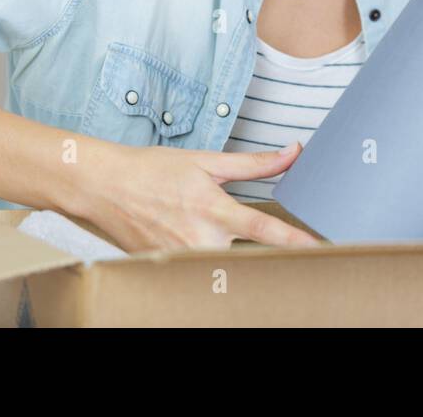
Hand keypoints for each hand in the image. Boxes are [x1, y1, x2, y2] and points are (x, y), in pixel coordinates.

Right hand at [71, 139, 320, 251]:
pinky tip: (182, 237)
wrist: (105, 186)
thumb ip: (254, 164)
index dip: (293, 240)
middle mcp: (201, 239)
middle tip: (233, 229)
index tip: (317, 248)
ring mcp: (183, 258)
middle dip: (253, 248)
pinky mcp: (168, 269)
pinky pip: (197, 270)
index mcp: (214, 209)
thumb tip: (293, 152)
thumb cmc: (154, 170)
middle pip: (246, 254)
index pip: (263, 228)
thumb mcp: (207, 161)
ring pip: (221, 264)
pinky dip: (201, 259)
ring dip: (225, 252)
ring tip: (197, 229)